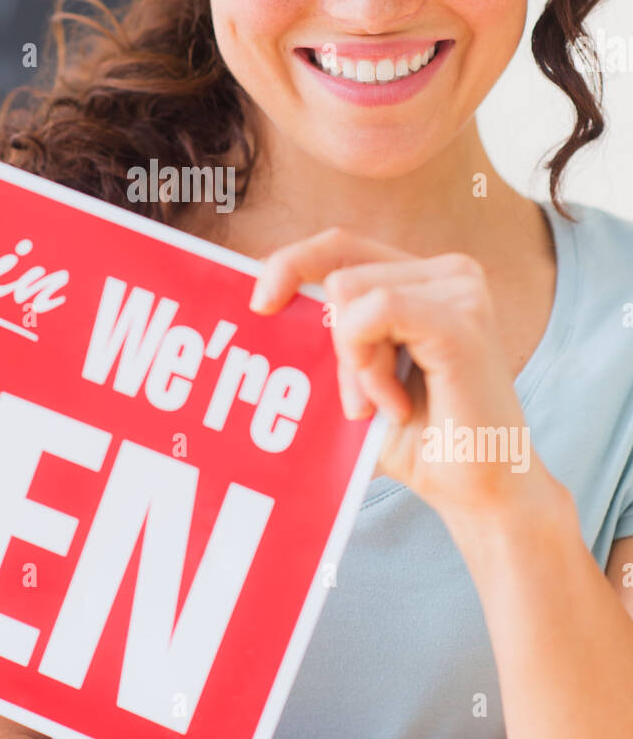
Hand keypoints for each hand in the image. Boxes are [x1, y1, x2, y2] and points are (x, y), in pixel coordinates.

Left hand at [248, 227, 553, 526]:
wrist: (477, 493)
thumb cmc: (417, 438)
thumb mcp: (359, 372)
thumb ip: (329, 330)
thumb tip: (261, 298)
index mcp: (425, 278)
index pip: (342, 245)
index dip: (293, 263)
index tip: (260, 305)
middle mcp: (450, 272)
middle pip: (340, 271)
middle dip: (332, 343)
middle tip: (358, 404)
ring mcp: (461, 291)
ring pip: (350, 291)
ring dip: (353, 362)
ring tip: (384, 406)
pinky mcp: (462, 320)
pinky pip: (378, 310)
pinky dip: (369, 364)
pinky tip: (393, 404)